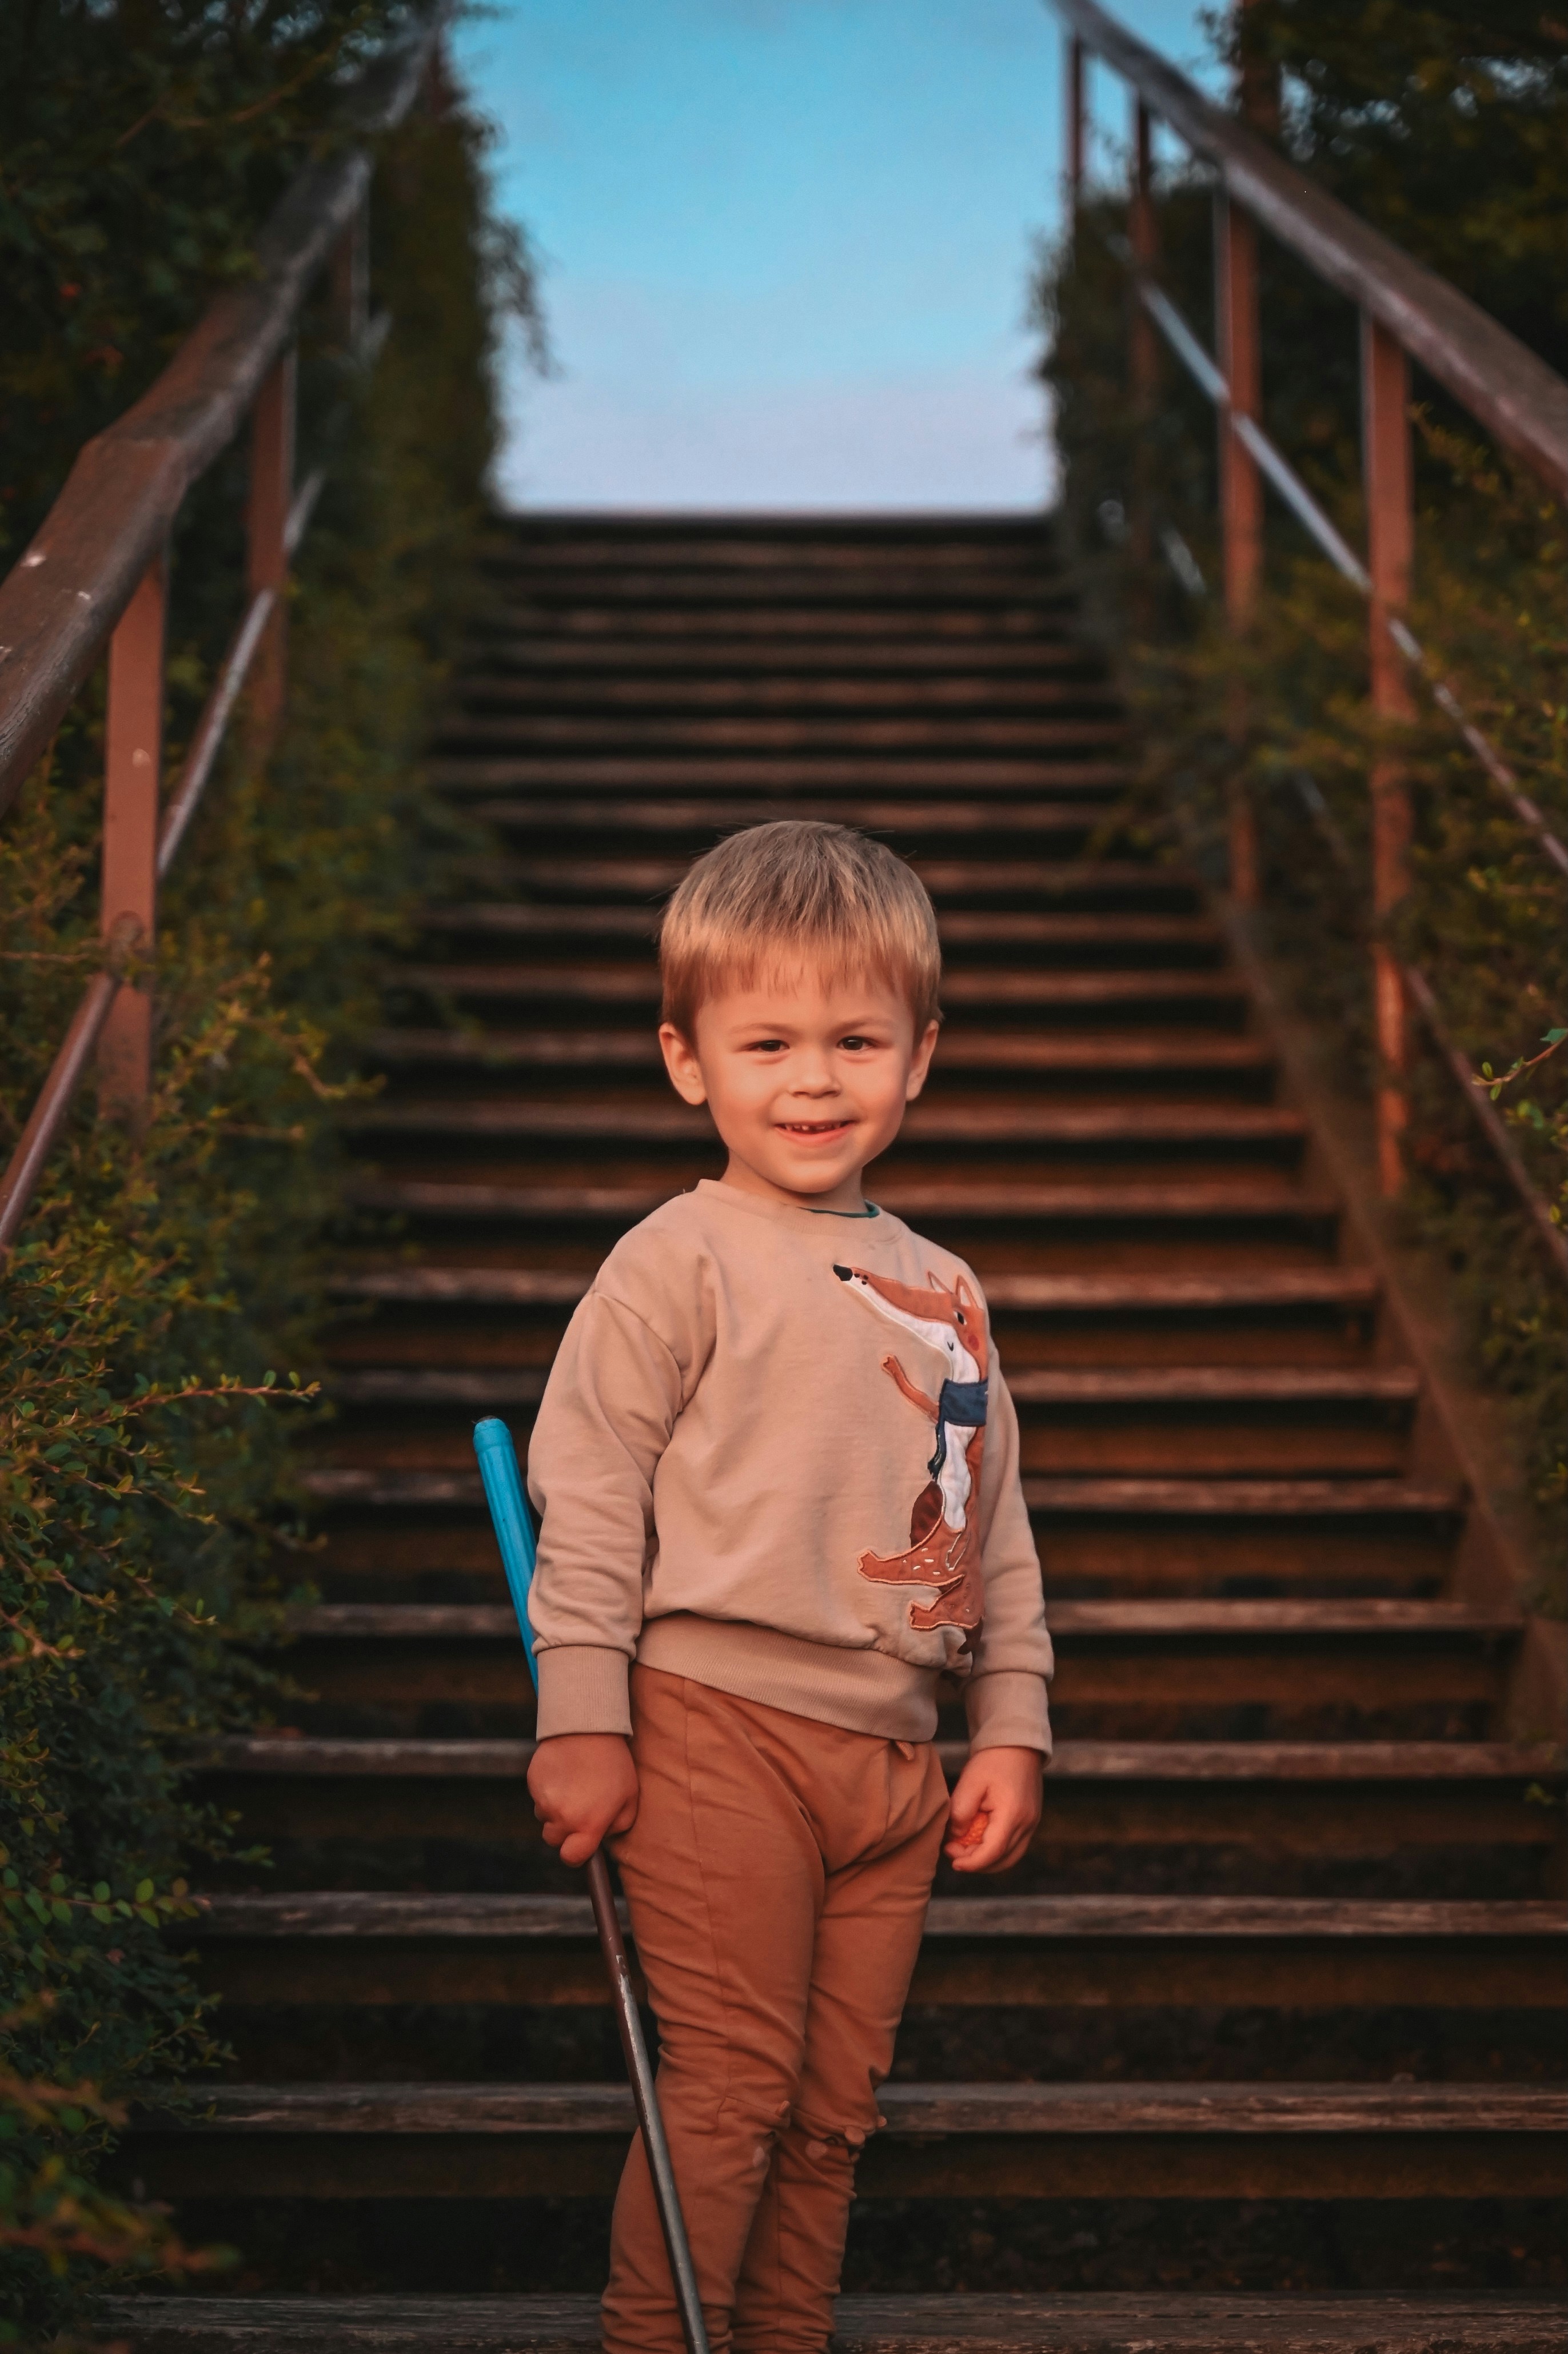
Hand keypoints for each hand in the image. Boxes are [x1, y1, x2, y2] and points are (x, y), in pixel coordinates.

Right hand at [527, 1733, 638, 1866]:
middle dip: (564, 1830)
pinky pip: (537, 1796)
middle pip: (554, 1839)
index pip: (571, 1858)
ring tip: (573, 1784)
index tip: (580, 1843)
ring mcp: (544, 1799)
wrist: (589, 1727)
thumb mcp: (630, 1797)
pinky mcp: (533, 1782)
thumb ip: (618, 1825)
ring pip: (544, 1817)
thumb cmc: (614, 1763)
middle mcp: (563, 1817)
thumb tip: (601, 1837)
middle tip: (579, 1807)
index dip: (575, 1853)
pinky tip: (563, 1772)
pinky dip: (547, 1790)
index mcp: (588, 1825)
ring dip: (554, 1809)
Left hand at [944, 1745, 1041, 1873]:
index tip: (953, 1862)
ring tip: (963, 1849)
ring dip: (987, 1860)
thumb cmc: (992, 1761)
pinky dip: (996, 1850)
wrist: (1018, 1744)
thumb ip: (961, 1812)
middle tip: (952, 1851)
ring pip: (1010, 1857)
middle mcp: (1027, 1823)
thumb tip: (956, 1837)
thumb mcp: (970, 1782)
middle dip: (976, 1863)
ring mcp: (1032, 1823)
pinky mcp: (1030, 1820)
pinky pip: (1014, 1845)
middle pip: (1003, 1860)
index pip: (993, 1852)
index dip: (972, 1863)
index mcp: (1013, 1814)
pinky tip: (978, 1841)